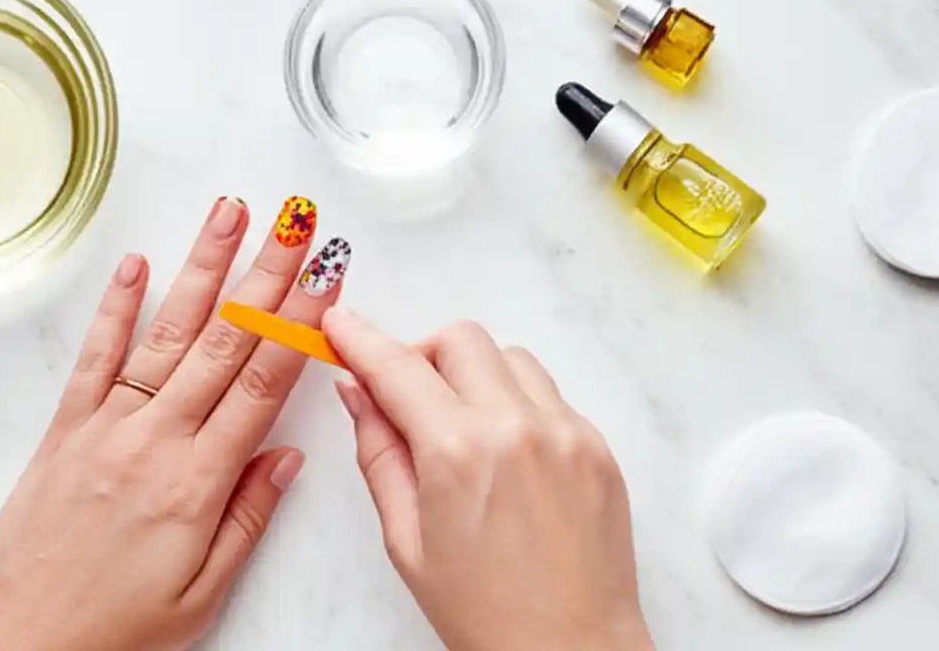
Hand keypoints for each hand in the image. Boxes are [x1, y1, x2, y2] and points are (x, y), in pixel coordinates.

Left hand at [0, 196, 346, 650]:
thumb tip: (288, 455)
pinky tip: (136, 262)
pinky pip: (95, 357)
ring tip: (229, 215)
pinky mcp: (64, 430)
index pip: (265, 383)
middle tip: (295, 220)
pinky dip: (116, 307)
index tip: (328, 275)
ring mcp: (106, 427)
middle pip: (226, 342)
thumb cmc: (112, 632)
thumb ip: (247, 519)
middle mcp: (154, 440)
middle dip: (266, 274)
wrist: (13, 647)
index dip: (301, 322)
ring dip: (202, 268)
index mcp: (198, 483)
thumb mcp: (201, 594)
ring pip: (166, 332)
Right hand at [324, 311, 653, 650]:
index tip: (340, 325)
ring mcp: (567, 432)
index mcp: (459, 454)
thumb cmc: (485, 614)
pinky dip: (515, 403)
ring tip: (460, 427)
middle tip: (404, 394)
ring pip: (509, 357)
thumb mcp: (407, 539)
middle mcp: (518, 428)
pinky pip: (548, 394)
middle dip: (422, 353)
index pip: (397, 367)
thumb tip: (357, 391)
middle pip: (460, 338)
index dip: (360, 338)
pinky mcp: (598, 446)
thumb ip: (379, 453)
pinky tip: (504, 453)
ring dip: (474, 374)